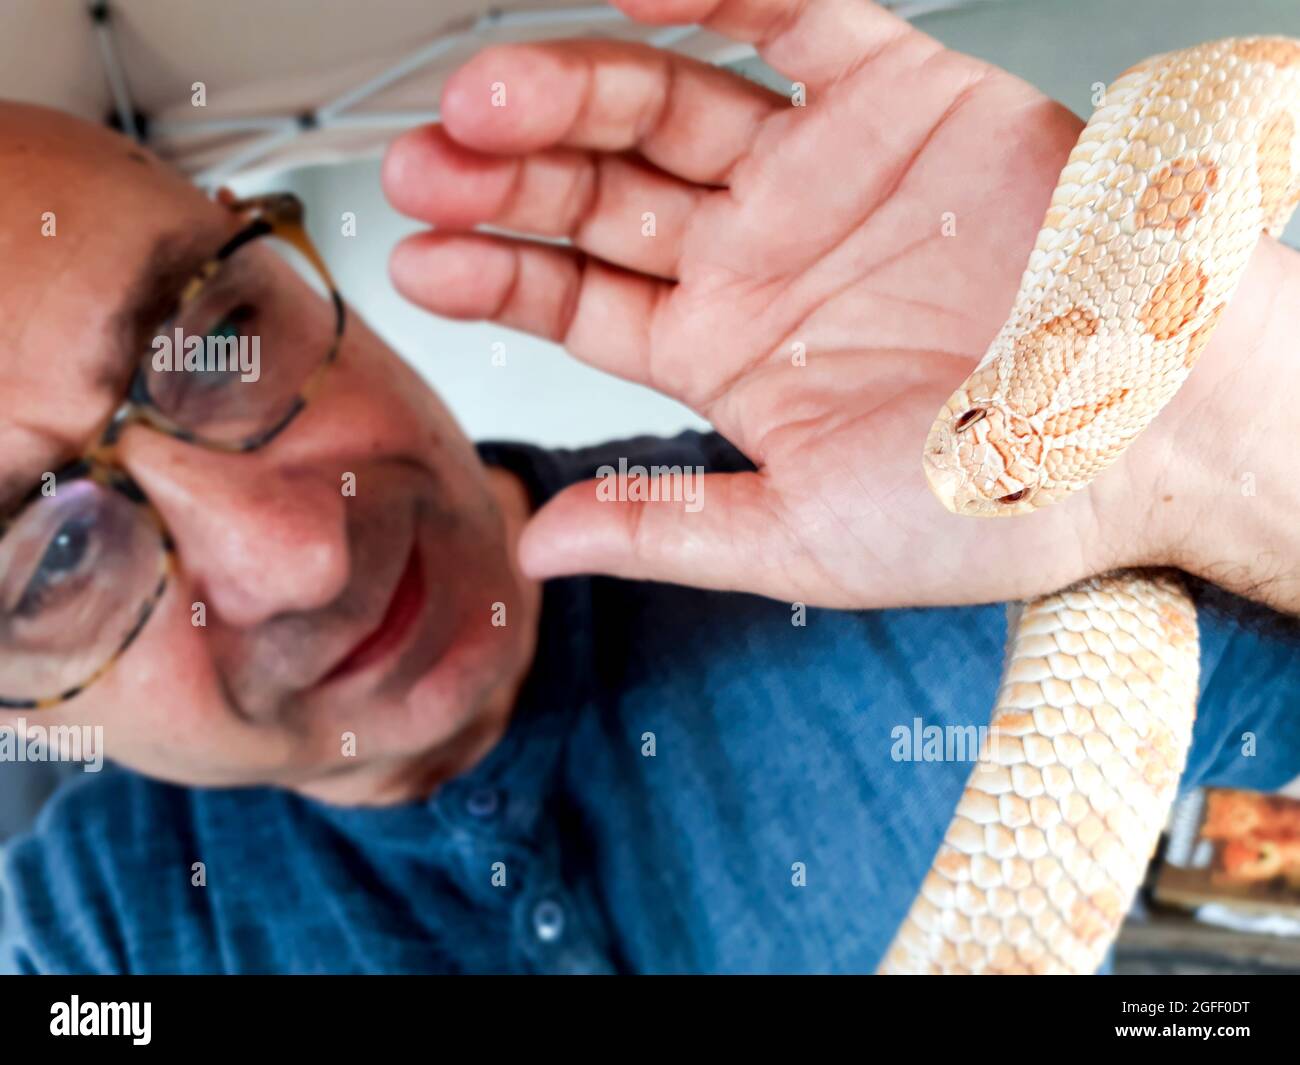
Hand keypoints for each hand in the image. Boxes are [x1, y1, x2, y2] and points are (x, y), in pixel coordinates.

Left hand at [382, 0, 1292, 609]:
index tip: (423, 261)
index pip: (582, 303)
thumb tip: (545, 545)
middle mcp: (761, 258)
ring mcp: (820, 174)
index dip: (499, 278)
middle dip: (508, 178)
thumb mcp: (808, 535)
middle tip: (429, 166)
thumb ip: (668, 528)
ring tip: (492, 100)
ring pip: (667, 106)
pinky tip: (639, 4)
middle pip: (602, 195)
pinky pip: (793, 20)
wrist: (1155, 429)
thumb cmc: (1004, 494)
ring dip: (574, 94)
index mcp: (731, 356)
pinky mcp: (898, 98)